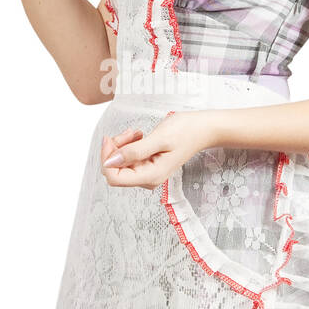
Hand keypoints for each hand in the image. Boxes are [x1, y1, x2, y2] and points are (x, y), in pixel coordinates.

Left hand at [100, 111, 215, 189]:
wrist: (202, 129)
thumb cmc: (186, 132)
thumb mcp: (159, 138)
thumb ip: (134, 151)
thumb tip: (111, 161)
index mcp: (151, 176)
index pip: (114, 178)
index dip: (107, 158)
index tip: (110, 139)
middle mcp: (148, 179)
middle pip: (115, 170)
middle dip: (115, 149)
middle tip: (129, 132)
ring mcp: (147, 173)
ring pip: (120, 163)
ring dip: (122, 145)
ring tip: (136, 132)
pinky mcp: (147, 165)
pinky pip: (128, 158)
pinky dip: (128, 145)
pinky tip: (139, 135)